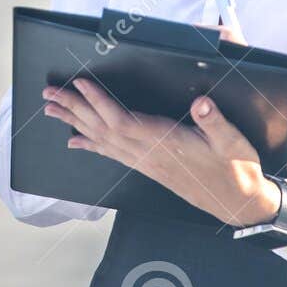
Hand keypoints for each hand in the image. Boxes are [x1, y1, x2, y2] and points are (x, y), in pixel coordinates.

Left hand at [41, 75, 280, 227]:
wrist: (238, 203)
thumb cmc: (235, 169)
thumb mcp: (234, 142)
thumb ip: (216, 122)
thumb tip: (202, 104)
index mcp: (164, 142)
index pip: (122, 120)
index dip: (99, 102)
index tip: (79, 83)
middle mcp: (147, 153)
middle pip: (101, 128)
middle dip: (73, 108)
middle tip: (48, 94)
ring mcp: (144, 162)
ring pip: (100, 140)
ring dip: (74, 122)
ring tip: (50, 109)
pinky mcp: (147, 167)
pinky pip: (110, 153)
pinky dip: (89, 144)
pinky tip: (74, 141)